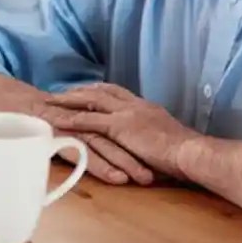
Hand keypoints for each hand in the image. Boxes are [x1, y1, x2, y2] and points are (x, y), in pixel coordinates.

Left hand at [45, 83, 199, 180]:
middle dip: (79, 90)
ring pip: (91, 100)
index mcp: (145, 107)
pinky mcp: (121, 126)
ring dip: (69, 100)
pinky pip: (91, 120)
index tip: (84, 89)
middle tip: (61, 92)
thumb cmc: (183, 153)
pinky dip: (73, 119)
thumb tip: (147, 142)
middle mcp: (134, 104)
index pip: (117, 92)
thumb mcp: (165, 138)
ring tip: (51, 102)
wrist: (190, 153)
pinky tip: (59, 121)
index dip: (98, 90)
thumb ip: (151, 136)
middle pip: (101, 90)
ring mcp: (127, 113)